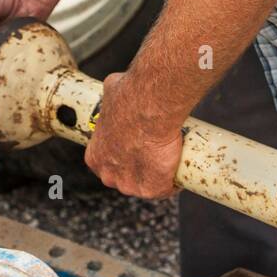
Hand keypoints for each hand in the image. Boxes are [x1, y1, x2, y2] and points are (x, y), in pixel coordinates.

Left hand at [84, 72, 183, 198]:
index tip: (136, 144)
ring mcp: (130, 185)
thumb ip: (112, 96)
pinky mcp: (153, 189)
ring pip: (145, 185)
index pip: (107, 161)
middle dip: (138, 167)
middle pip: (125, 177)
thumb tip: (117, 87)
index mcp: (96, 156)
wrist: (150, 107)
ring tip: (171, 159)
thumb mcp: (111, 92)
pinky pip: (165, 189)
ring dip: (156, 175)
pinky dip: (173, 182)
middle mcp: (109, 174)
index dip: (122, 153)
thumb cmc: (130, 98)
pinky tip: (180, 171)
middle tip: (155, 150)